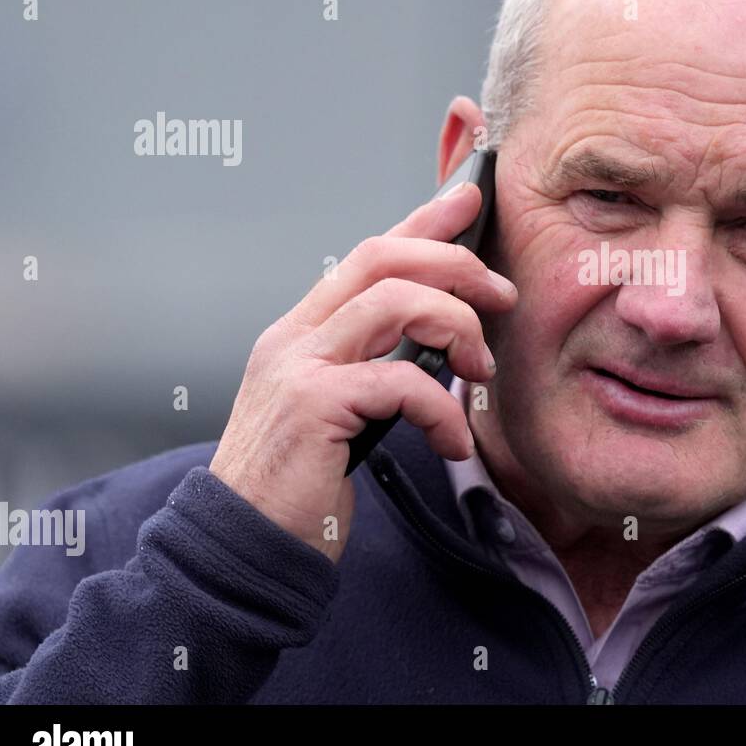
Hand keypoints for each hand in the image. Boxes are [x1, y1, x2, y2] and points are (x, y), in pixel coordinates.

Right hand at [208, 182, 515, 560]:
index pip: (368, 254)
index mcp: (303, 332)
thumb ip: (377, 366)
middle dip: (455, 263)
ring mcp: (297, 367)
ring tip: (479, 367)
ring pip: (394, 301)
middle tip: (502, 295)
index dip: (422, 220)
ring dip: (456, 326)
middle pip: (382, 258)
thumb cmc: (299, 485)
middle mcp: (294, 338)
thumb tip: (443, 341)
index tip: (470, 196)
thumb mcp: (342, 412)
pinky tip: (451, 441)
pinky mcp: (312, 407)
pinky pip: (401, 380)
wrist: (243, 550)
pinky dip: (441, 407)